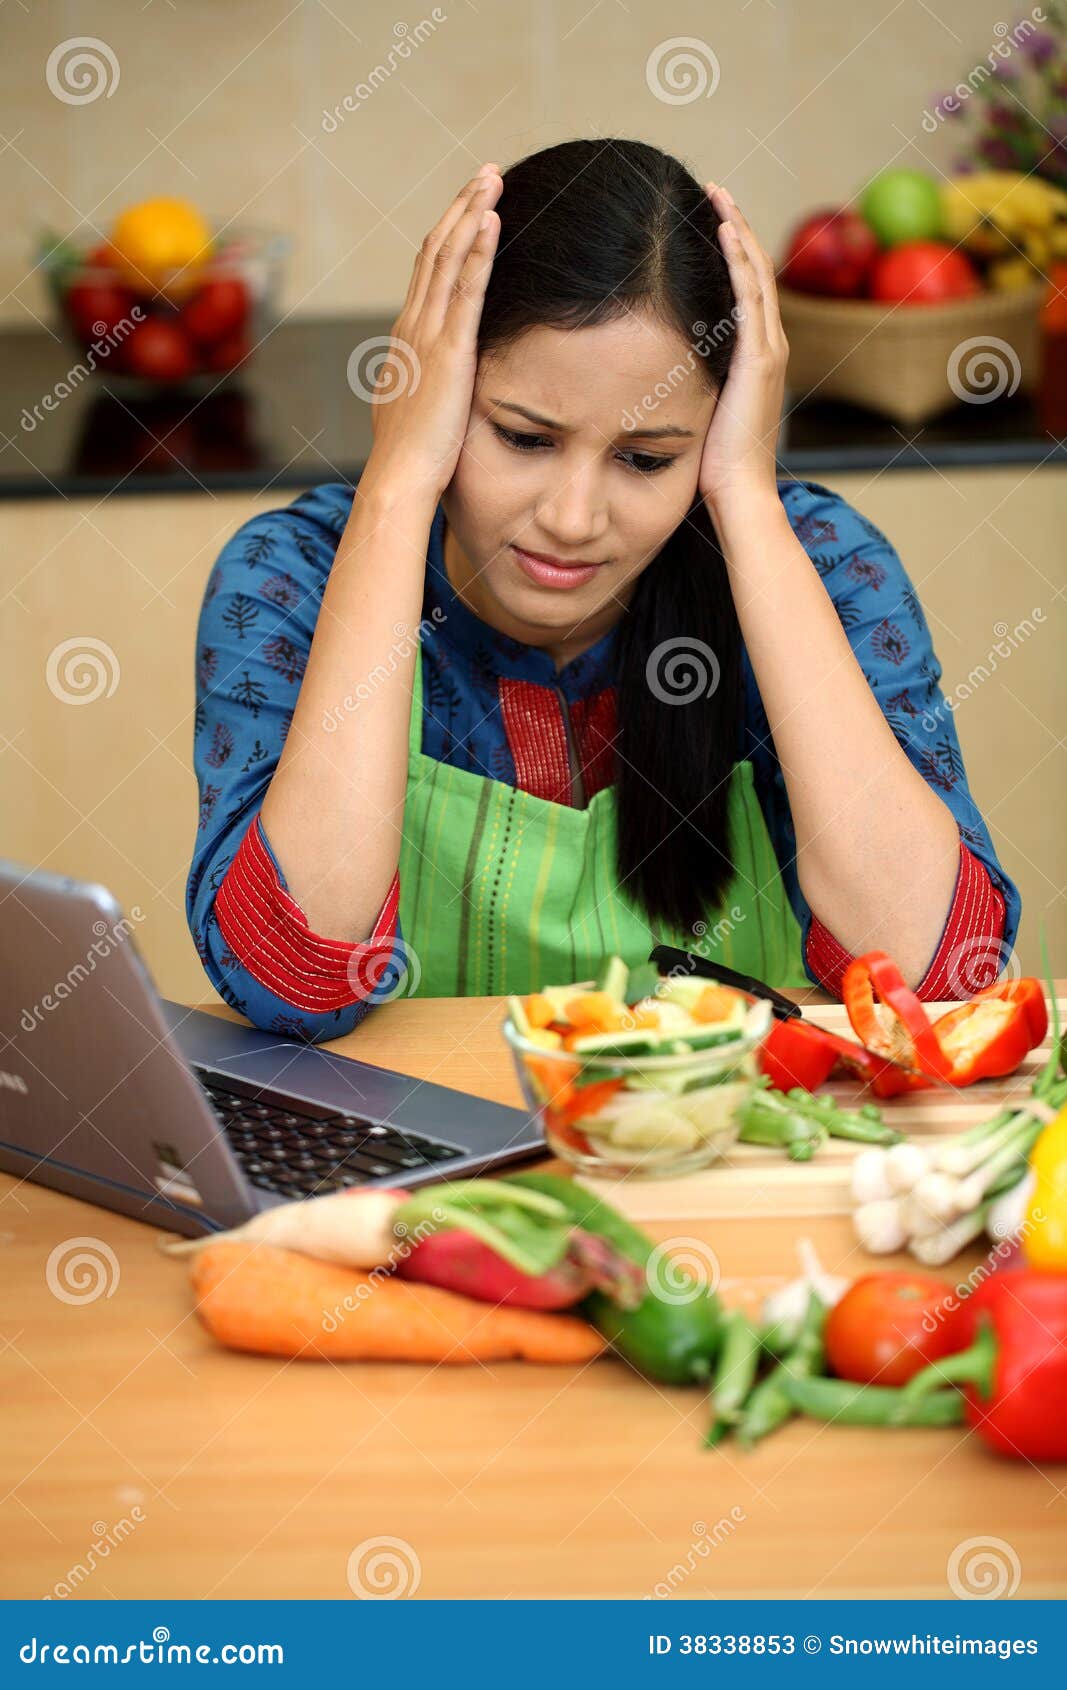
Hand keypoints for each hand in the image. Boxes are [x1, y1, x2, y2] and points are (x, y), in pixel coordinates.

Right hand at [364, 163, 501, 503]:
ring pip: (449, 257)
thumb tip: (425, 381)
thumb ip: (419, 383)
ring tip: (492, 178)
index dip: (447, 236)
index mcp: (406, 339)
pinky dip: (479, 249)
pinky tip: (492, 219)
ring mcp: (428, 335)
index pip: (426, 273)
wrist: (399, 478)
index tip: (468, 209)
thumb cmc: (409, 458)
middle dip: (461, 208)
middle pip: (436, 250)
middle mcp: (412, 326)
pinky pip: (466, 287)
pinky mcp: (450, 350)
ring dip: (471, 213)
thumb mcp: (413, 408)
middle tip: (485, 173)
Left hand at [697, 183, 787, 514]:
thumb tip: (658, 367)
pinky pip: (749, 296)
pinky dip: (737, 260)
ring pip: (754, 273)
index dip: (730, 252)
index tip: (708, 220)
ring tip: (716, 196)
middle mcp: (769, 346)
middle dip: (734, 227)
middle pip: (754, 270)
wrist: (739, 494)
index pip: (745, 290)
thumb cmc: (714, 467)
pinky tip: (722, 230)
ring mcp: (768, 350)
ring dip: (735, 231)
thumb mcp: (700, 410)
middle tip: (713, 191)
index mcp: (756, 358)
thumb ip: (690, 382)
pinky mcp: (759, 359)